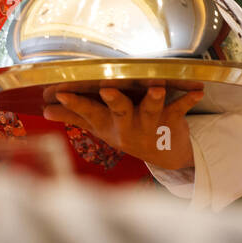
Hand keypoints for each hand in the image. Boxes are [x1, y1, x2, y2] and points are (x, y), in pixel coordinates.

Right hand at [42, 84, 203, 169]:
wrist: (164, 154)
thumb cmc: (126, 132)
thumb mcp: (99, 126)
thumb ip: (73, 116)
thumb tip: (44, 110)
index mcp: (108, 123)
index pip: (87, 112)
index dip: (73, 103)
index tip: (60, 92)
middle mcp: (127, 125)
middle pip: (119, 111)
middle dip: (114, 100)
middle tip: (108, 89)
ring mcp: (150, 123)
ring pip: (150, 109)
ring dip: (154, 98)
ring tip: (158, 88)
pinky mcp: (171, 120)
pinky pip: (180, 108)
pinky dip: (189, 99)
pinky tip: (198, 90)